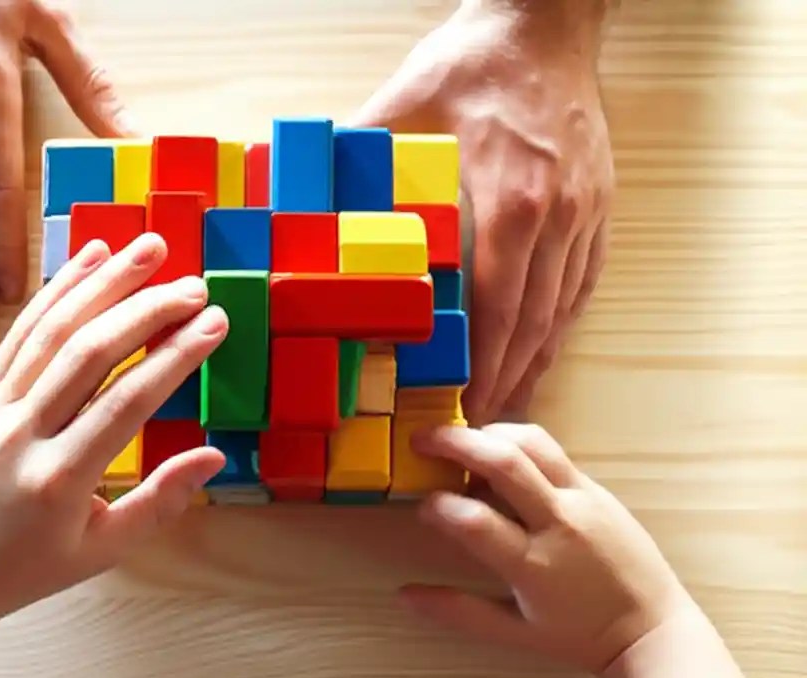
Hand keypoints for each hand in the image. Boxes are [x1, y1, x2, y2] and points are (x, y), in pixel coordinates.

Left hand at [0, 234, 226, 677]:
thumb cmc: (28, 567)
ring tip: (149, 248)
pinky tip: (89, 259)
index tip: (214, 323)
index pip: (127, 402)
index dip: (175, 357)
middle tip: (195, 285)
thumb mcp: (102, 550)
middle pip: (90, 352)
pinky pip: (20, 332)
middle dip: (147, 309)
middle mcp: (23, 433)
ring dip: (103, 282)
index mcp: (60, 478)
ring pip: (52, 330)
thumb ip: (160, 502)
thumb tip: (214, 456)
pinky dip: (56, 291)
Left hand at [350, 1, 614, 422]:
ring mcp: (586, 213)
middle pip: (534, 320)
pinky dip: (562, 323)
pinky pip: (584, 280)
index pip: (500, 305)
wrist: (544, 26)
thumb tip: (288, 193)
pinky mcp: (600, 206)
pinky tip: (542, 350)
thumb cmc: (471, 65)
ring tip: (510, 406)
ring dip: (538, 362)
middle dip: (508, 381)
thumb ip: (353, 159)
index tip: (464, 406)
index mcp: (512, 200)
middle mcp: (557, 217)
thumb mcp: (403, 107)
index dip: (484, 364)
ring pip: (564, 308)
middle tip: (480, 426)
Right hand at [397, 423, 694, 672]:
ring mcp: (584, 499)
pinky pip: (552, 452)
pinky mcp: (597, 488)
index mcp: (535, 565)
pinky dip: (518, 443)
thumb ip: (459, 612)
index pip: (476, 521)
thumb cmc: (581, 635)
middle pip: (504, 462)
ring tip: (463, 440)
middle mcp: (560, 523)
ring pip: (533, 442)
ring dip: (490, 433)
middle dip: (456, 442)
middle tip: (422, 438)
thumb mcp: (516, 633)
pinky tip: (498, 455)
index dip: (439, 507)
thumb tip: (404, 596)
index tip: (422, 506)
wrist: (651, 628)